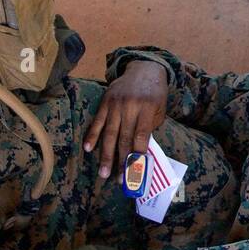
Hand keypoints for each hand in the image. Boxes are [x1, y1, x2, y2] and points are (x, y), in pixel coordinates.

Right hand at [83, 60, 167, 179]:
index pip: (141, 136)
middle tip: (118, 180)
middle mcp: (130, 106)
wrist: (144, 69)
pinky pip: (97, 121)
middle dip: (121, 161)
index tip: (135, 173)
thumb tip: (139, 153)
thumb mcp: (160, 109)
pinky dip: (92, 135)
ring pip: (109, 133)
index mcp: (147, 108)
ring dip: (105, 155)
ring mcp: (116, 104)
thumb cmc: (156, 94)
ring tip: (103, 172)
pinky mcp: (105, 101)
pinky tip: (88, 148)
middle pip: (124, 138)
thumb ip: (151, 128)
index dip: (137, 155)